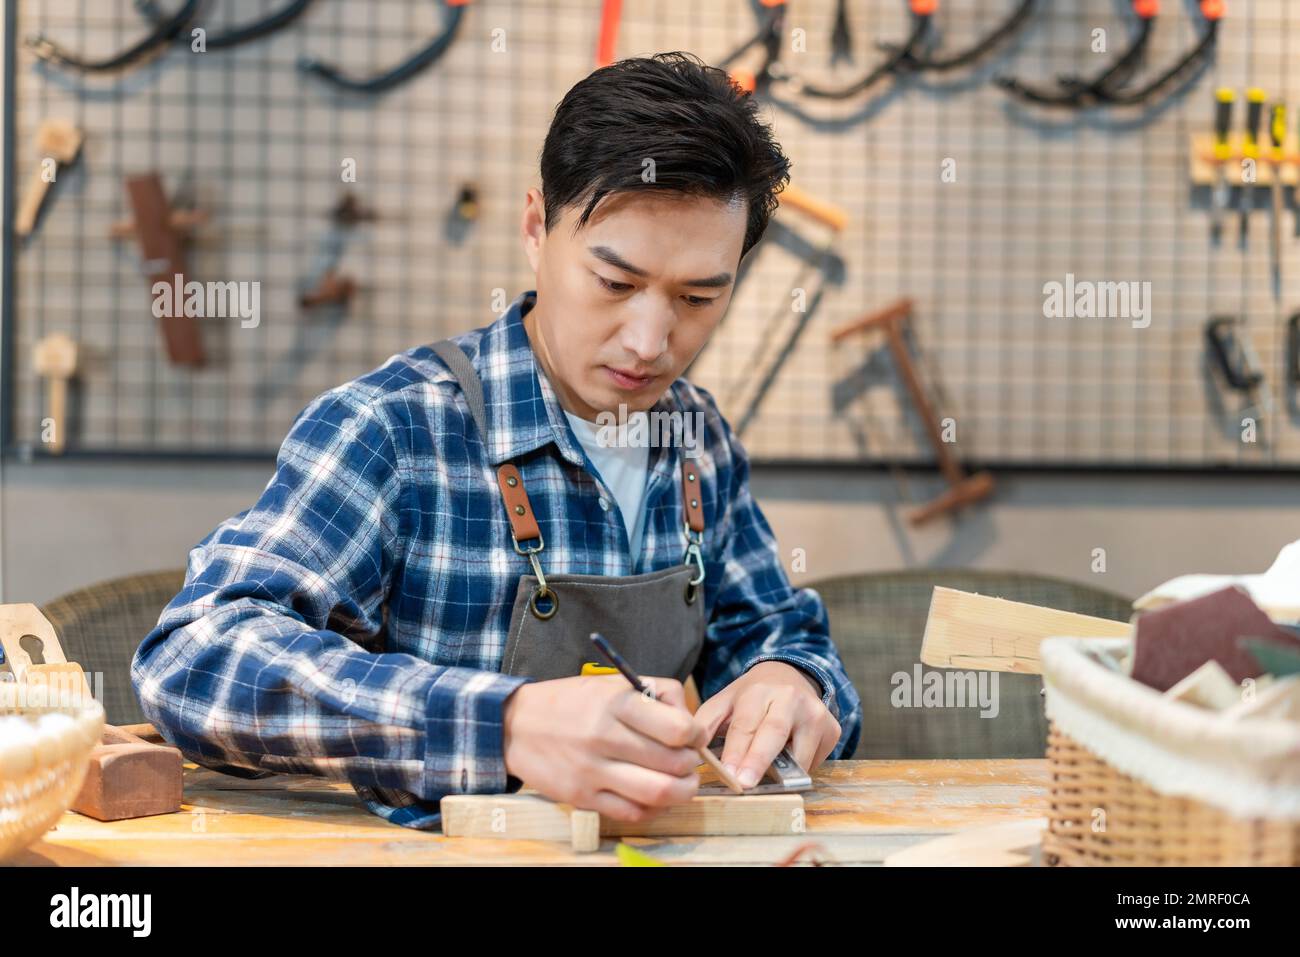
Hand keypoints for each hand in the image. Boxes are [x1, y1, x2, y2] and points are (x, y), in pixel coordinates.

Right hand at [502, 675, 709, 822]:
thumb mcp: (612, 684)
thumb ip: (655, 696)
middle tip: (689, 761)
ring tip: (681, 783)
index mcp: (616, 703)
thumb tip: (691, 724)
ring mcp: (592, 770)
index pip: (678, 728)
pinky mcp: (582, 797)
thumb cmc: (572, 702)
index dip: (697, 735)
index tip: (694, 736)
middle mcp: (605, 736)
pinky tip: (652, 796)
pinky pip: (632, 813)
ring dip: (681, 792)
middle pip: (673, 764)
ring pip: (658, 793)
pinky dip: (652, 808)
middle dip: (692, 765)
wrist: (516, 725)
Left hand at [694, 661, 840, 788]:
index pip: (745, 724)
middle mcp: (791, 698)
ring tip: (765, 783)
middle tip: (746, 784)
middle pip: (774, 733)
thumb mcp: (725, 701)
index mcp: (759, 690)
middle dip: (759, 760)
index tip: (729, 774)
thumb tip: (691, 752)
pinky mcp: (832, 729)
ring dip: (782, 774)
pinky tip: (787, 763)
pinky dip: (799, 770)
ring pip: (800, 754)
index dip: (737, 751)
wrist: (790, 676)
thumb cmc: (752, 696)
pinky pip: (814, 761)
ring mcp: (816, 713)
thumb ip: (706, 723)